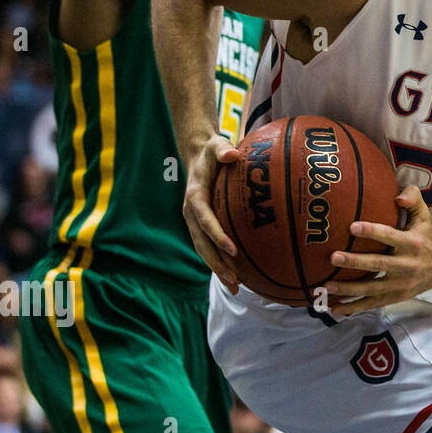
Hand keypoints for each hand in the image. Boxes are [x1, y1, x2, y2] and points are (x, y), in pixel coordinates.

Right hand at [182, 133, 242, 292]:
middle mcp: (192, 213)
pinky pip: (210, 247)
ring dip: (218, 269)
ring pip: (204, 250)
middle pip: (202, 244)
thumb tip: (233, 154)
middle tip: (234, 281)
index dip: (217, 236)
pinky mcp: (202, 226)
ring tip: (236, 287)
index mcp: (195, 196)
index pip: (206, 220)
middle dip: (217, 264)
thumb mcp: (217, 145)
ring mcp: (195, 222)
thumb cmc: (213, 151)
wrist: (198, 156)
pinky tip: (239, 275)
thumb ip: (223, 150)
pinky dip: (221, 262)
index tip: (233, 250)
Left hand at [323, 186, 431, 314]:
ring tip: (327, 286)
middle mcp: (408, 265)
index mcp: (412, 243)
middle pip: (378, 265)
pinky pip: (374, 303)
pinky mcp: (397, 297)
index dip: (372, 231)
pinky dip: (355, 307)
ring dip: (349, 289)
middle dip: (355, 262)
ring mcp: (402, 284)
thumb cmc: (429, 237)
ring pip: (373, 289)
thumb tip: (397, 196)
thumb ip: (413, 199)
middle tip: (333, 257)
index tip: (352, 226)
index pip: (390, 236)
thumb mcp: (425, 216)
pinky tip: (335, 308)